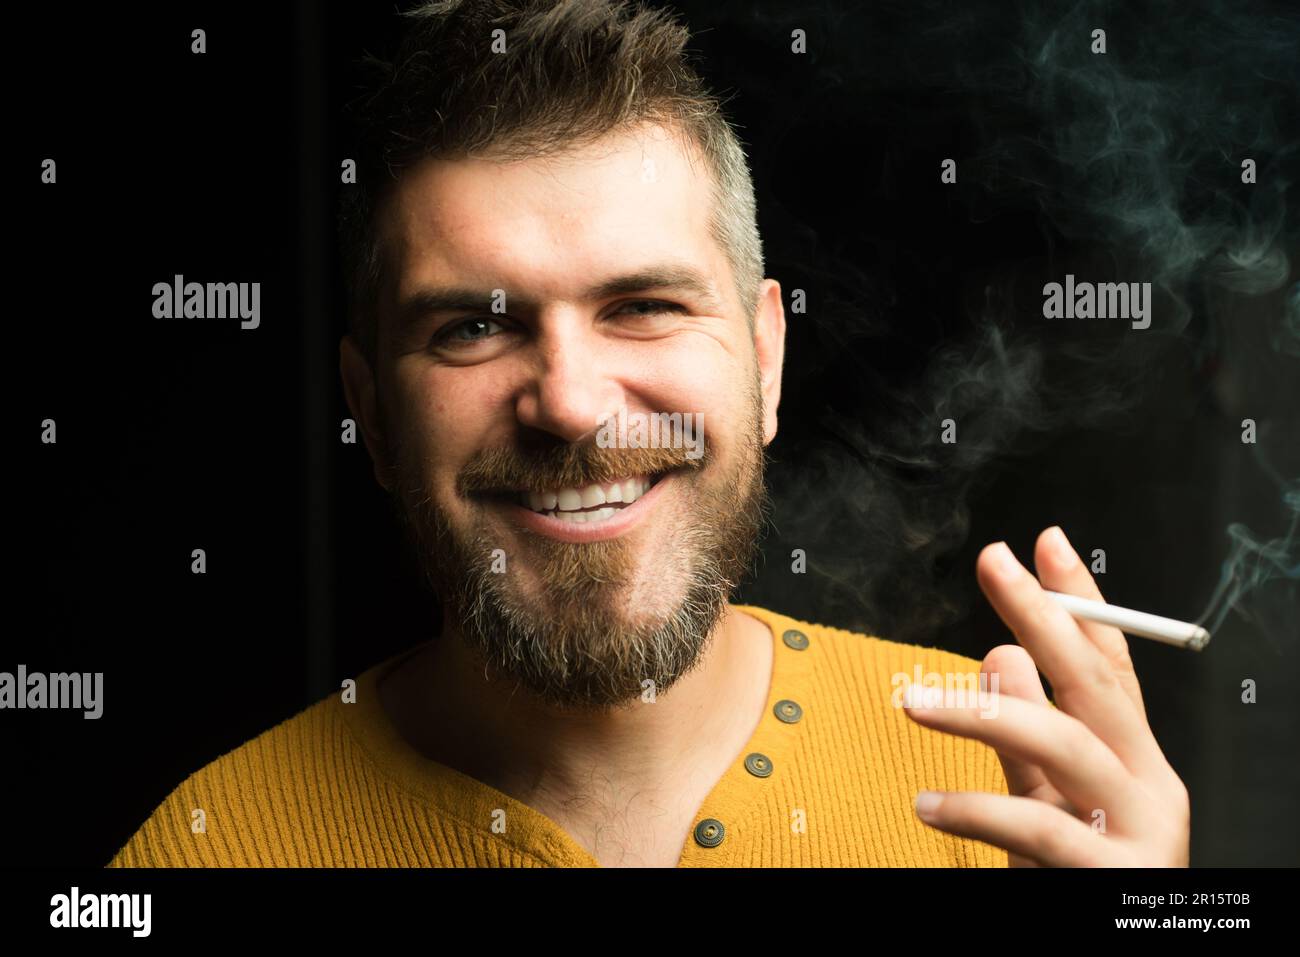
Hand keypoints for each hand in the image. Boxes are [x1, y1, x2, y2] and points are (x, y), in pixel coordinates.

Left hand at [903, 525, 1190, 865]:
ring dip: (984, 712)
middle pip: (1095, 683)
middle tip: (993, 561)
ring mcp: (1139, 831)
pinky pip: (1037, 828)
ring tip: (912, 703)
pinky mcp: (1112, 878)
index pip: (1109, 663)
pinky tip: (927, 806)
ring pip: (1065, 743)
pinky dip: (977, 809)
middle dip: (1044, 614)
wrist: (1115, 946)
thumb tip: (998, 655)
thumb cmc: (1072, 875)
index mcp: (1133, 758)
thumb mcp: (1045, 800)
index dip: (1080, 600)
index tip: (1044, 540)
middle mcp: (1149, 783)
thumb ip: (1023, 738)